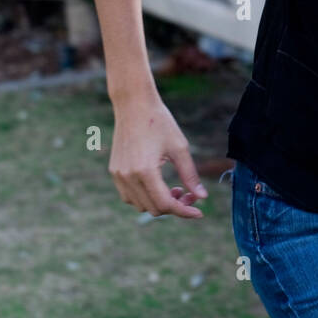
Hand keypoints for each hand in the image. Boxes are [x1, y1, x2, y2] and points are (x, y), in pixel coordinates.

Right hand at [109, 96, 208, 216]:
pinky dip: (145, 197)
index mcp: (145, 171)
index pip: (165, 204)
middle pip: (153, 209)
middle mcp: (128, 176)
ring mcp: (119, 175)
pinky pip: (129, 196)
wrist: (134, 104)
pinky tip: (159, 185)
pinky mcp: (115, 171)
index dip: (184, 211)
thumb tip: (202, 198)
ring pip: (140, 205)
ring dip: (159, 203)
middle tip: (188, 194)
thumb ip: (190, 175)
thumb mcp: (180, 148)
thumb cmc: (160, 122)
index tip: (200, 212)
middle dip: (174, 206)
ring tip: (175, 189)